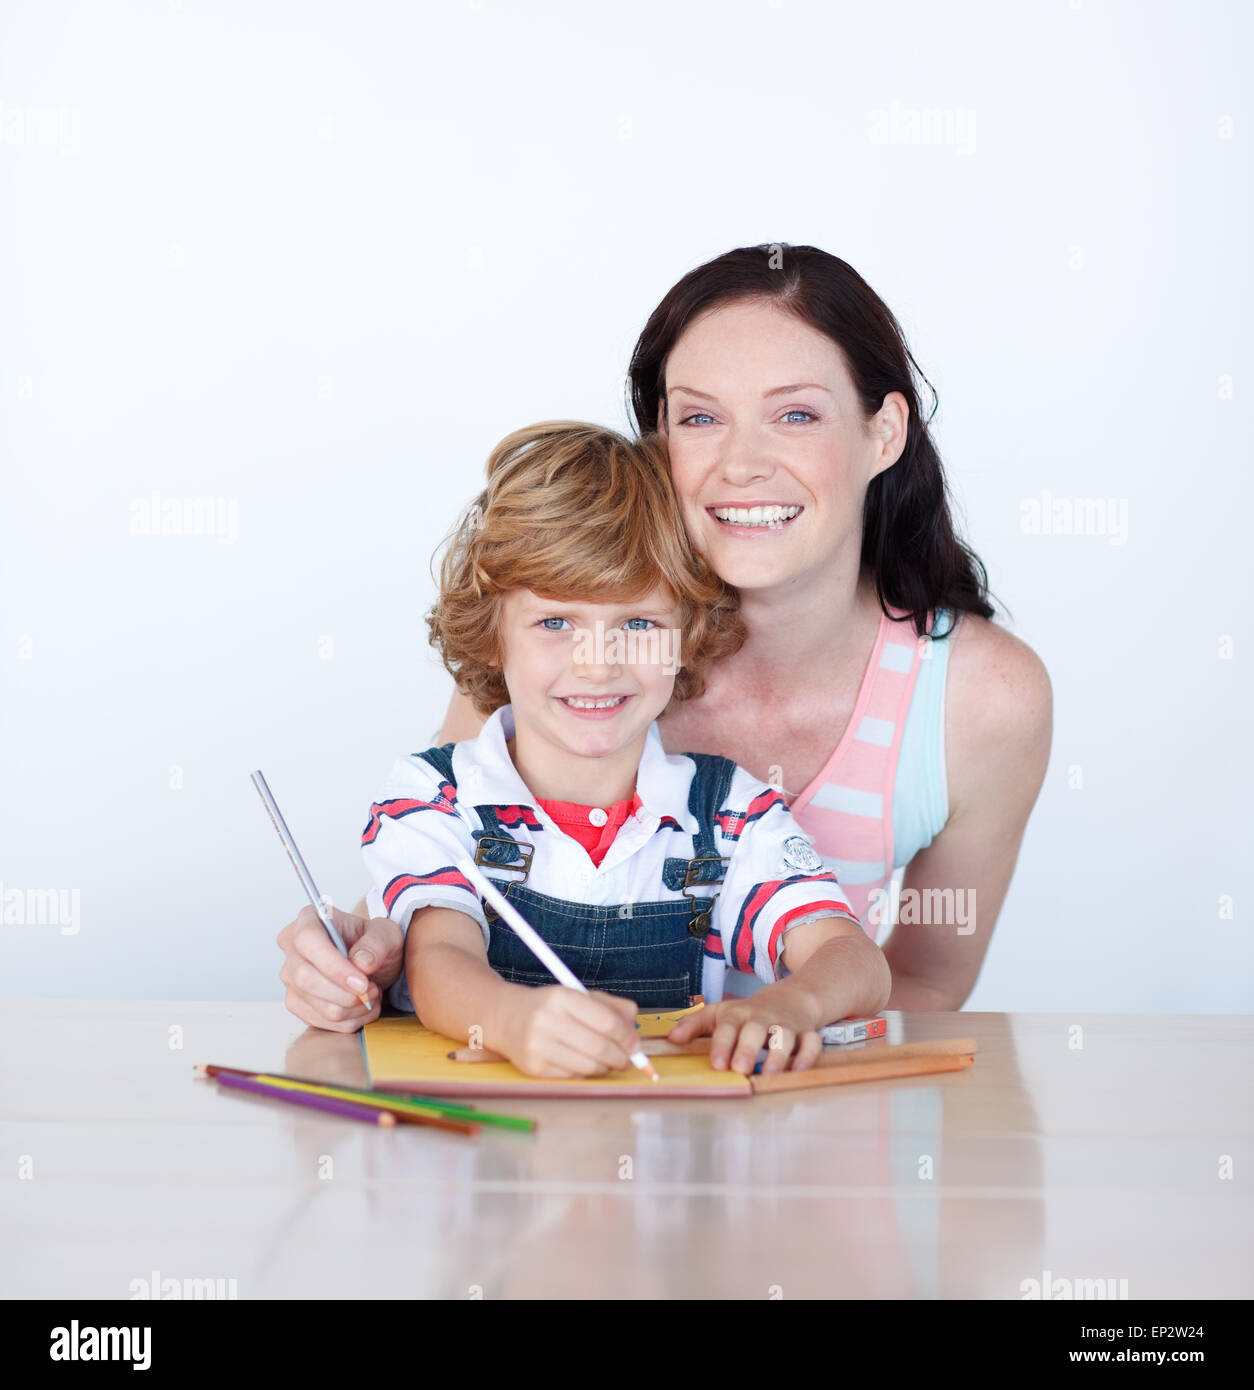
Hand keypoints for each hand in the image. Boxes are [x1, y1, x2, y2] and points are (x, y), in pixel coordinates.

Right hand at [277, 905, 402, 1032]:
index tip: (362, 982)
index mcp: (309, 920)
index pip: (307, 940)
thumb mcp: (386, 934)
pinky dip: (349, 1020)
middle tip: (372, 990)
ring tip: (371, 994)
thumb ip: (376, 944)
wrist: (372, 963)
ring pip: (316, 1005)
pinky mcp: (296, 1003)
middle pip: (305, 978)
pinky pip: (321, 1022)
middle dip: (345, 993)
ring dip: (353, 1007)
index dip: (333, 965)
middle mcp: (292, 948)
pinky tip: (362, 1006)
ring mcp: (290, 978)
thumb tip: (362, 963)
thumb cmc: (374, 943)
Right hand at [496, 986, 640, 1077]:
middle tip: (628, 1059)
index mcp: (561, 997)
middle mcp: (547, 1020)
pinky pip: (573, 1077)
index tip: (635, 1043)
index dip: (627, 1036)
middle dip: (621, 1056)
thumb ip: (611, 1006)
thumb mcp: (578, 995)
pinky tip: (588, 1065)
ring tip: (609, 1062)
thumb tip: (634, 1027)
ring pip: (588, 1066)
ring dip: (606, 1067)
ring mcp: (538, 1046)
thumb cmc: (550, 1006)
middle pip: (599, 1047)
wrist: (505, 1017)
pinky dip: (587, 1074)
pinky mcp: (533, 1068)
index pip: (606, 1021)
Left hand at [667, 989, 823, 1074]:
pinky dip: (808, 1056)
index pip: (728, 1026)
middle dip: (748, 1048)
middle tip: (740, 1068)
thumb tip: (671, 1038)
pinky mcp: (807, 1033)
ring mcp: (786, 1025)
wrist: (792, 997)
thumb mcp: (720, 1013)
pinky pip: (812, 1042)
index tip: (717, 1064)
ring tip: (770, 1074)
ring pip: (784, 1037)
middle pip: (756, 1030)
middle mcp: (762, 1018)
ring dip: (778, 1055)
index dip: (722, 1044)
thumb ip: (695, 1025)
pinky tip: (799, 1071)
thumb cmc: (749, 1012)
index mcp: (739, 1014)